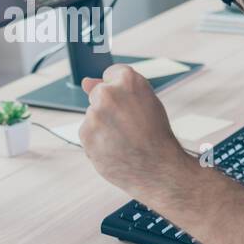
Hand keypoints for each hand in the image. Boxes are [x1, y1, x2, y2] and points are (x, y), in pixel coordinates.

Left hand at [79, 64, 193, 202]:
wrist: (158, 169)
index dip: (121, 92)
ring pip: (92, 116)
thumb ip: (117, 89)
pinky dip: (97, 142)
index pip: (110, 74)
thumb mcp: (146, 103)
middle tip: (128, 126)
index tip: (129, 104)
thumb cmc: (156, 135)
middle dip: (108, 108)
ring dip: (102, 126)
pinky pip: (87, 134)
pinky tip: (115, 149)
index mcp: (128, 80)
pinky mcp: (85, 134)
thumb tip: (84, 81)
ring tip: (124, 140)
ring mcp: (95, 114)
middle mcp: (108, 93)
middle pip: (98, 94)